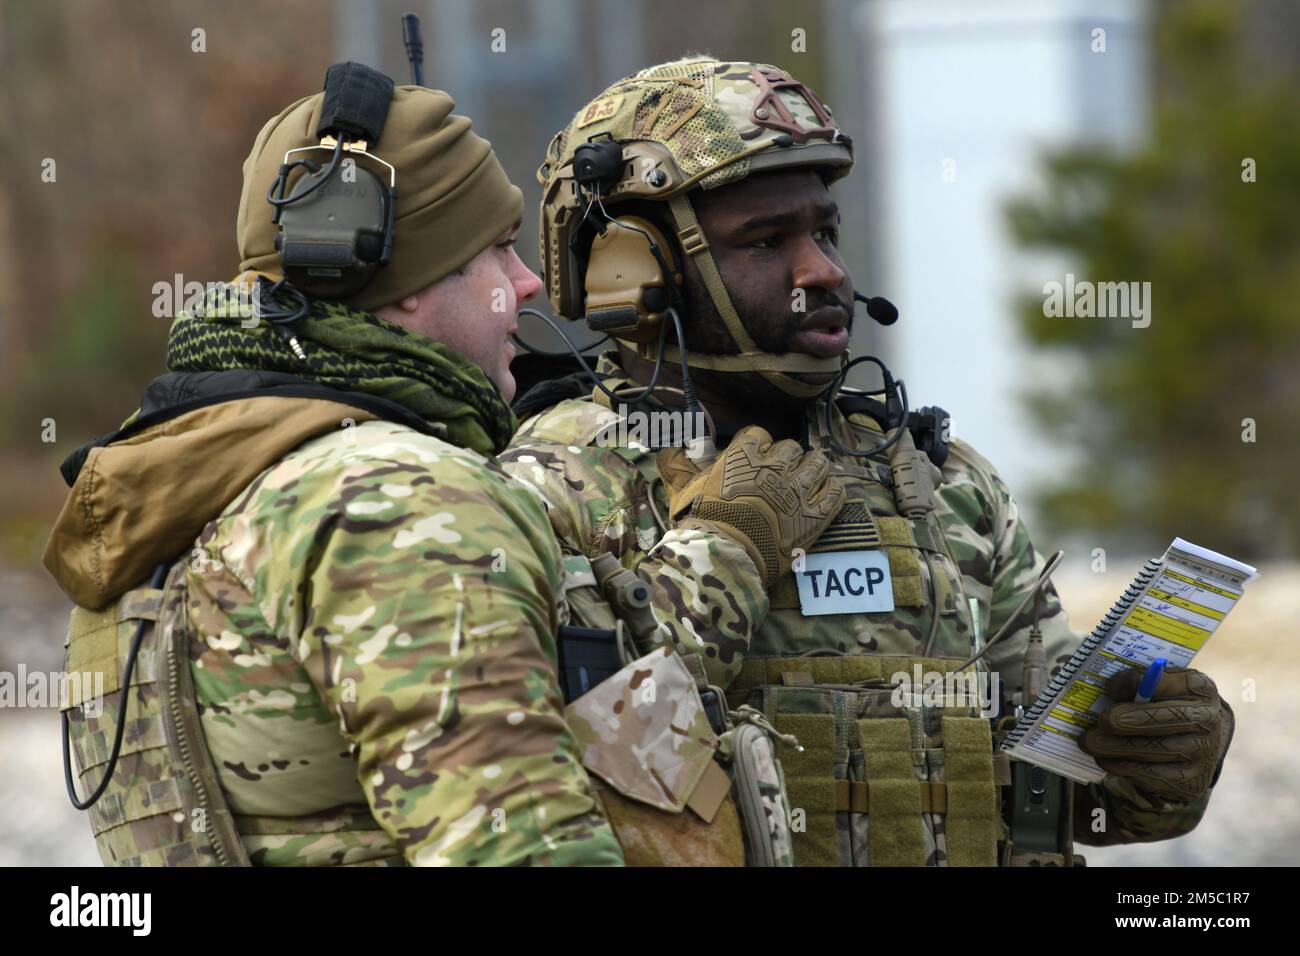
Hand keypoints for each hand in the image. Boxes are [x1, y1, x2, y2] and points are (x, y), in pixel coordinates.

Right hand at [657, 426, 845, 586]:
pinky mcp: (815, 515)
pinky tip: (829, 492)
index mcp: (744, 456)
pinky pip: (834, 493)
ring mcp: (797, 490)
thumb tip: (667, 450)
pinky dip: (833, 490)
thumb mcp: (686, 491)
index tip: (757, 456)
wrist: (725, 557)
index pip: (759, 435)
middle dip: (788, 458)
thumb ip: (680, 467)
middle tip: (784, 472)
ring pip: (817, 464)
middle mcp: (774, 466)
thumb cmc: (703, 526)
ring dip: (815, 468)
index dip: (759, 446)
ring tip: (812, 476)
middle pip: (791, 448)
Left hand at [1081, 665, 1233, 802]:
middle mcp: (1208, 719)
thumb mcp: (1159, 688)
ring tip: (1090, 742)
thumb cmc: (1166, 706)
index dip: (1136, 683)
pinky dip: (1124, 768)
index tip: (1109, 688)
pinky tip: (1105, 760)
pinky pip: (1153, 775)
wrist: (1196, 742)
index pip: (1166, 682)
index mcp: (1199, 688)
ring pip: (1155, 749)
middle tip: (1099, 722)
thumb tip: (1111, 689)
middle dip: (1126, 721)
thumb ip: (1138, 683)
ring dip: (1116, 747)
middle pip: (1164, 719)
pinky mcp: (1192, 781)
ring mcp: (1203, 753)